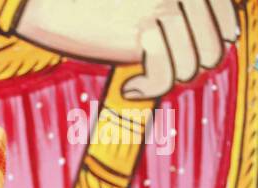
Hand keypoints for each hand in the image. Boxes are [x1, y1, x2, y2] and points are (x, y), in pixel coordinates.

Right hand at [14, 0, 239, 97]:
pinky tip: (131, 87)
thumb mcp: (141, 1)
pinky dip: (149, 90)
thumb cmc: (93, 2)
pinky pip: (165, 76)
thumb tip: (215, 41)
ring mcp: (164, 6)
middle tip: (158, 72)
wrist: (49, 0)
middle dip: (190, 69)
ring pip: (192, 65)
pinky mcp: (142, 31)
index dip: (215, 43)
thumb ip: (174, 10)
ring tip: (141, 78)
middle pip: (214, 48)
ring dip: (166, 80)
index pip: (227, 19)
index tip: (189, 56)